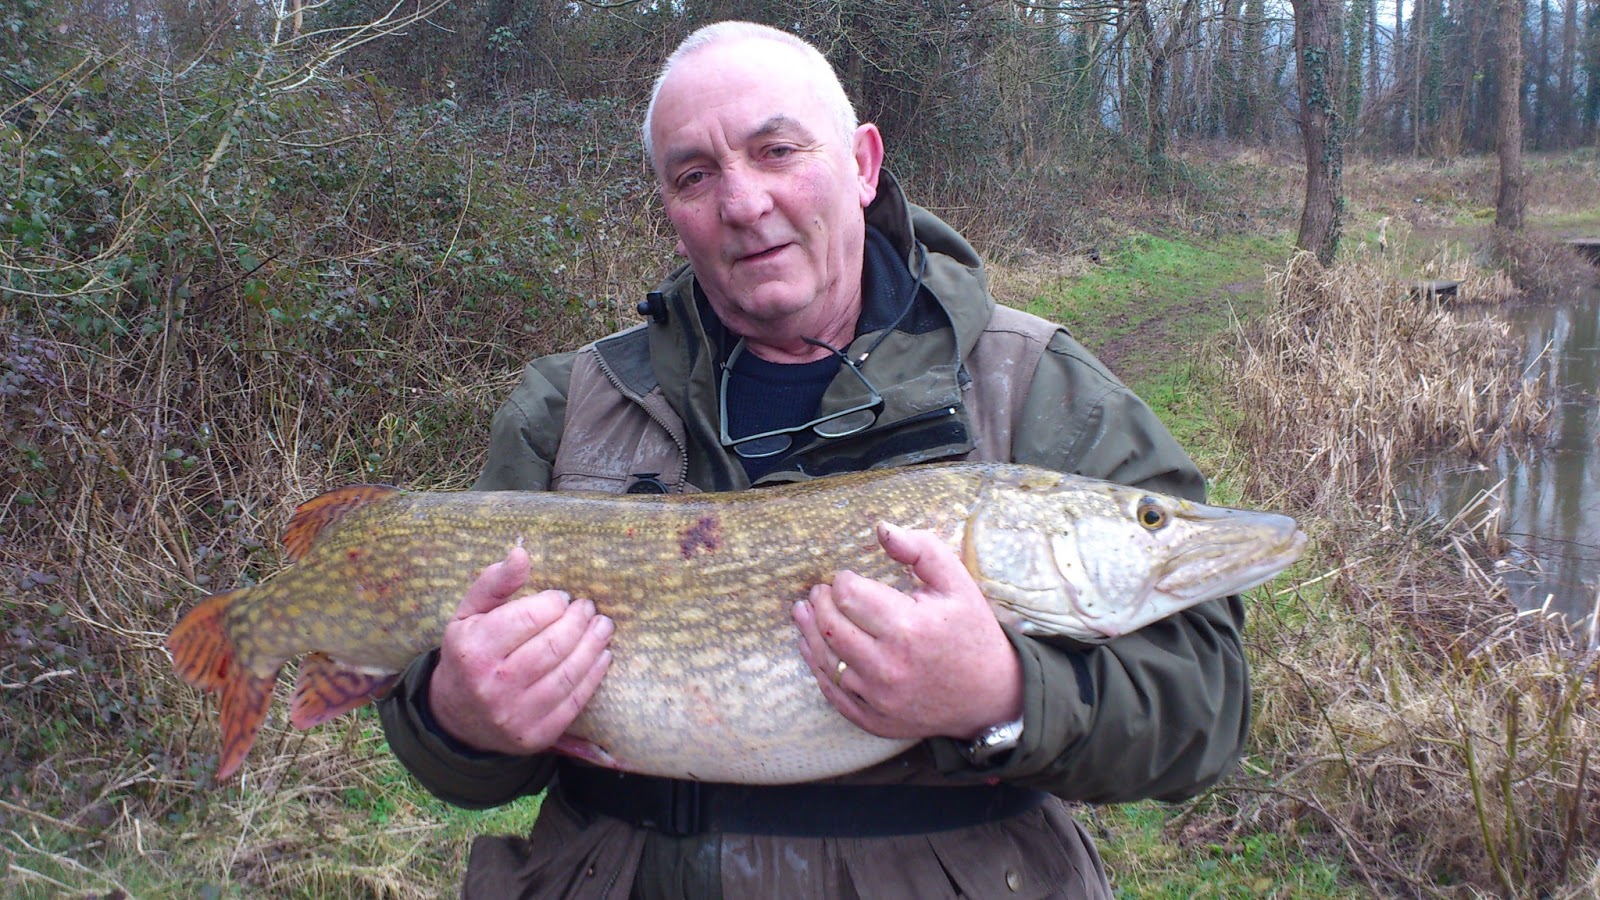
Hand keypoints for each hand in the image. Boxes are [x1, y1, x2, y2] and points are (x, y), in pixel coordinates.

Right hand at [428, 546, 613, 754]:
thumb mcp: (468, 614)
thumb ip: (494, 582)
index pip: (528, 617)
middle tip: (589, 608)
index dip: (554, 603)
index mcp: (472, 650)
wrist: (457, 718)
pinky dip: (594, 674)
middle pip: (553, 645)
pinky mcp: (535, 735)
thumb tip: (522, 553)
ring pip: (568, 673)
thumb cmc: (469, 654)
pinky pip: (574, 700)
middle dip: (579, 621)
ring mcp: (514, 714)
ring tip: (603, 626)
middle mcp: (492, 684)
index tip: (563, 598)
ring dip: (594, 645)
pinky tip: (602, 655)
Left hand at [793, 522, 1022, 740]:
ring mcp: (879, 697)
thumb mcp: (957, 584)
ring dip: (809, 632)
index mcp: (908, 628)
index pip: (848, 595)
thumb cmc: (972, 633)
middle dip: (820, 602)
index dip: (841, 581)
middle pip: (831, 626)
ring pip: (825, 659)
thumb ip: (920, 549)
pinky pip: (832, 692)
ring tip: (804, 611)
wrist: (991, 695)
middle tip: (820, 591)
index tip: (846, 578)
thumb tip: (881, 528)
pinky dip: (818, 667)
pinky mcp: (873, 719)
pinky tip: (811, 647)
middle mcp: (889, 666)